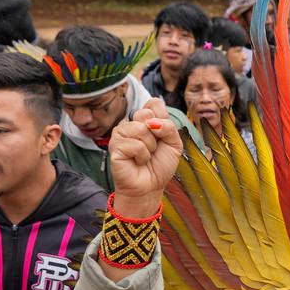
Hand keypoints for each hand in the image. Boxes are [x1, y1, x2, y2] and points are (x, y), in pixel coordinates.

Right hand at [109, 99, 182, 216]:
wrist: (151, 185)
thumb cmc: (160, 164)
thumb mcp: (174, 143)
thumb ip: (169, 127)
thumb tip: (154, 122)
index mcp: (144, 119)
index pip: (154, 103)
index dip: (163, 120)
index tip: (161, 136)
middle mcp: (130, 123)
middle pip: (145, 113)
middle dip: (157, 135)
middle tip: (153, 148)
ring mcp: (120, 134)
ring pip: (140, 128)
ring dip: (149, 147)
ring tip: (145, 156)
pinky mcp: (114, 147)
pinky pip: (135, 144)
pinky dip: (142, 156)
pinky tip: (138, 162)